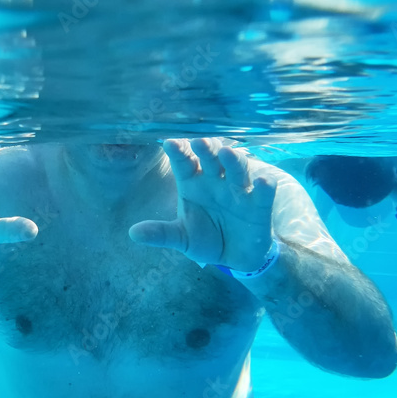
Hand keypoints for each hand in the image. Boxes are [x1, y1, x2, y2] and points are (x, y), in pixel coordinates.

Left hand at [129, 138, 276, 270]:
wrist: (235, 257)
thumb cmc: (206, 238)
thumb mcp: (182, 238)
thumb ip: (161, 234)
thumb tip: (132, 233)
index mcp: (193, 183)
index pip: (184, 163)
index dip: (178, 152)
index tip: (169, 142)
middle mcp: (215, 181)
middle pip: (211, 159)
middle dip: (206, 149)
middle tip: (199, 140)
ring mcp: (238, 190)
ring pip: (237, 170)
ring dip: (234, 161)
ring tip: (228, 153)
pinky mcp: (259, 205)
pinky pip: (262, 194)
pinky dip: (264, 187)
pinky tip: (264, 181)